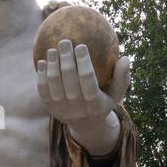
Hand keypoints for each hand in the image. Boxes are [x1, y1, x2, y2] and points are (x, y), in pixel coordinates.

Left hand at [36, 38, 129, 154]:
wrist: (86, 124)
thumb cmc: (104, 99)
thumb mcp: (117, 92)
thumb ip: (122, 77)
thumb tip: (126, 58)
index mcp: (95, 105)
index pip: (88, 82)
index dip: (83, 63)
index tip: (81, 45)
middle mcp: (78, 110)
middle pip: (69, 83)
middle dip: (66, 61)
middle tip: (64, 42)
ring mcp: (63, 111)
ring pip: (54, 87)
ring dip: (52, 67)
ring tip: (52, 49)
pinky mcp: (51, 110)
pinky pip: (43, 92)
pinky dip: (41, 77)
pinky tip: (41, 61)